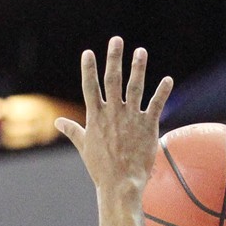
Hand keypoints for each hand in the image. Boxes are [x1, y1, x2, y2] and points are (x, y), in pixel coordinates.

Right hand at [54, 36, 172, 194]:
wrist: (120, 185)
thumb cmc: (101, 168)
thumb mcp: (84, 146)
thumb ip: (73, 130)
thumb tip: (58, 122)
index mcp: (96, 117)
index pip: (90, 87)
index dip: (88, 69)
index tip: (88, 52)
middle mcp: (113, 114)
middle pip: (112, 80)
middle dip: (114, 59)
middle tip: (116, 40)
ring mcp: (131, 118)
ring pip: (135, 87)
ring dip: (138, 68)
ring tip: (140, 51)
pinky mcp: (148, 126)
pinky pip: (156, 104)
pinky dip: (162, 92)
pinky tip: (168, 79)